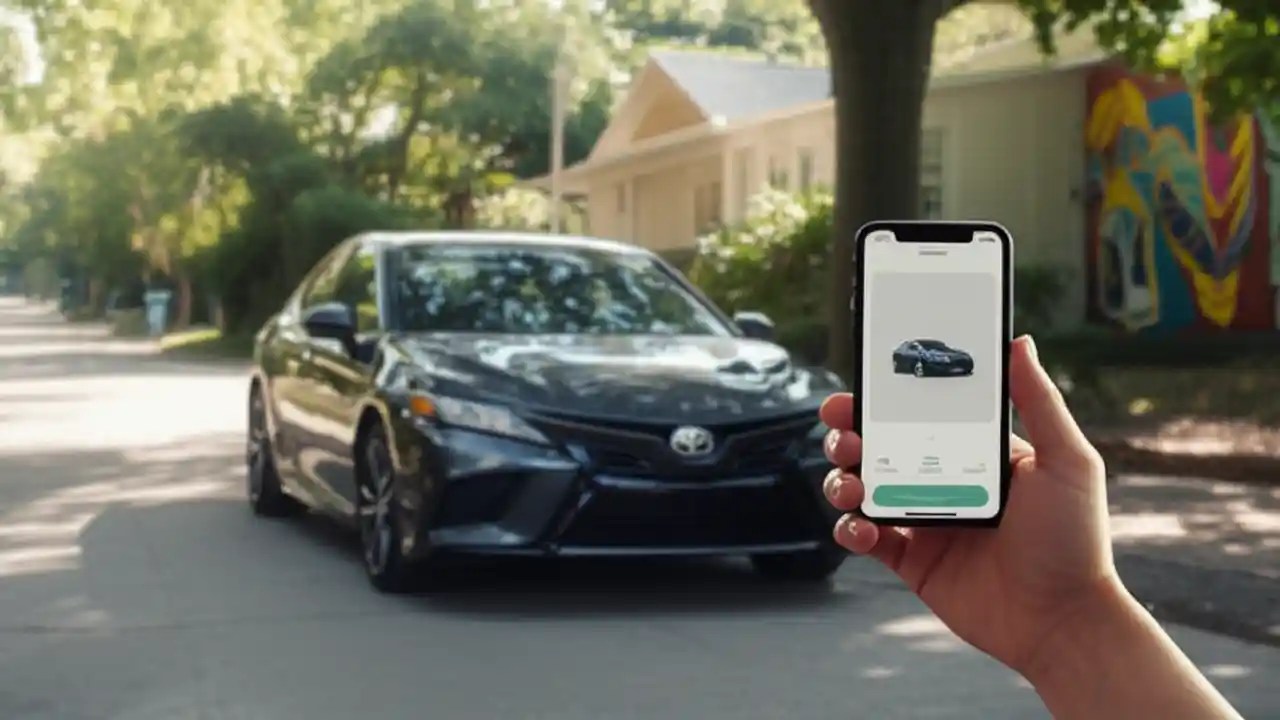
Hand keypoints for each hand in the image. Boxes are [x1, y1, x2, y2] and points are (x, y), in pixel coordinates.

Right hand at [820, 335, 1119, 676]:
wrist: (1062, 622)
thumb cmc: (1076, 542)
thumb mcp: (1067, 462)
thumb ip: (1039, 401)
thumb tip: (1019, 342)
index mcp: (975, 453)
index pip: (919, 415)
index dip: (882, 401)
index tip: (857, 390)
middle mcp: (944, 482)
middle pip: (879, 446)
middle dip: (849, 436)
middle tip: (844, 436)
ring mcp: (924, 521)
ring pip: (863, 488)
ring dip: (842, 480)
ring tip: (850, 486)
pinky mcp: (911, 562)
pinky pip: (865, 537)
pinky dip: (850, 529)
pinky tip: (859, 528)